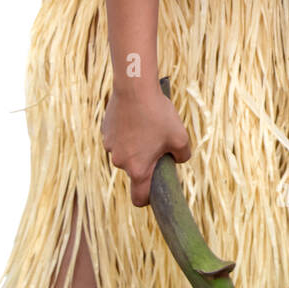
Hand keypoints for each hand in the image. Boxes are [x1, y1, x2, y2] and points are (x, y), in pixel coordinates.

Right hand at [101, 86, 191, 207]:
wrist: (134, 88)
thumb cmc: (158, 114)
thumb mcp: (181, 137)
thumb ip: (182, 156)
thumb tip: (178, 160)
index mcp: (138, 169)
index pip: (138, 198)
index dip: (148, 199)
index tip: (155, 191)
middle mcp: (120, 162)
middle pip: (134, 170)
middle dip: (146, 162)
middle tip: (159, 144)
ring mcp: (110, 147)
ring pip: (126, 153)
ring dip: (136, 146)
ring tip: (148, 126)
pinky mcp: (106, 132)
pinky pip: (119, 139)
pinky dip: (127, 133)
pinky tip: (137, 118)